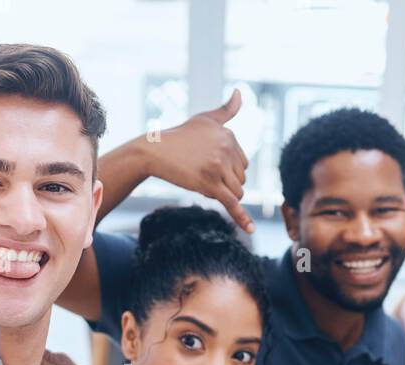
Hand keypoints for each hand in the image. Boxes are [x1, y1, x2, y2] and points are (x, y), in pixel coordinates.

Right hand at [146, 88, 253, 232]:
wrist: (154, 150)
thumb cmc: (180, 136)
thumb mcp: (205, 120)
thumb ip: (226, 110)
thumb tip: (240, 92)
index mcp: (230, 136)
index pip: (242, 164)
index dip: (226, 170)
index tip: (207, 163)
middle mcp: (228, 149)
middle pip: (241, 179)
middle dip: (224, 182)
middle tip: (200, 171)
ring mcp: (219, 166)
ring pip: (236, 192)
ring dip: (221, 193)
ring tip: (200, 180)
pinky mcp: (210, 183)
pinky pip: (231, 203)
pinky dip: (241, 218)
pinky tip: (250, 231)